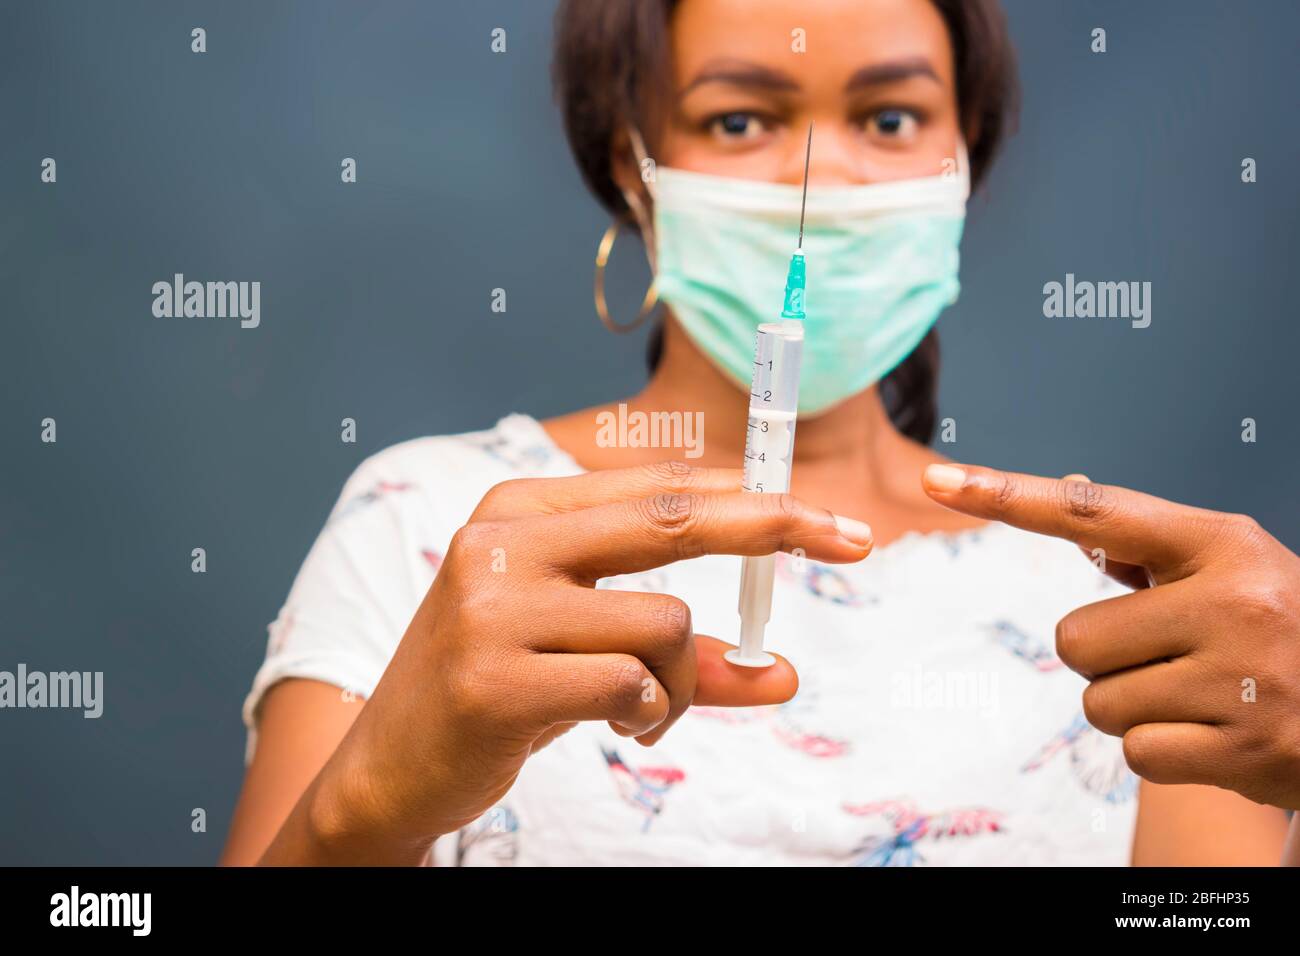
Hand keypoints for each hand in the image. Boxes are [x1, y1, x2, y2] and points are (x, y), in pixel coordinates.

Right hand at [316, 461, 873, 852]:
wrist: (387, 767)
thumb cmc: (500, 693)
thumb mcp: (586, 656)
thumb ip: (682, 658)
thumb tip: (783, 672)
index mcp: (519, 512)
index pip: (659, 489)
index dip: (753, 499)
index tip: (831, 520)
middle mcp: (501, 542)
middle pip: (672, 519)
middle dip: (775, 527)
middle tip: (854, 541)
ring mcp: (491, 607)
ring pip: (665, 624)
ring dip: (684, 683)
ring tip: (646, 714)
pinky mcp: (493, 678)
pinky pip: (631, 685)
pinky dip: (648, 714)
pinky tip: (613, 727)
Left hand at [923, 463, 1299, 809]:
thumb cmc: (1278, 630)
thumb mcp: (1232, 569)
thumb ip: (1150, 548)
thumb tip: (1072, 497)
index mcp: (1220, 542)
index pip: (1091, 512)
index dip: (1008, 495)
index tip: (938, 480)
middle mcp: (1233, 599)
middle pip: (1074, 638)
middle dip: (1105, 658)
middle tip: (1170, 659)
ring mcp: (1241, 675)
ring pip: (1099, 700)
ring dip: (1133, 708)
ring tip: (1199, 696)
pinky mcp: (1246, 746)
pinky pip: (1135, 753)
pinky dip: (1161, 753)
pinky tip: (1212, 735)